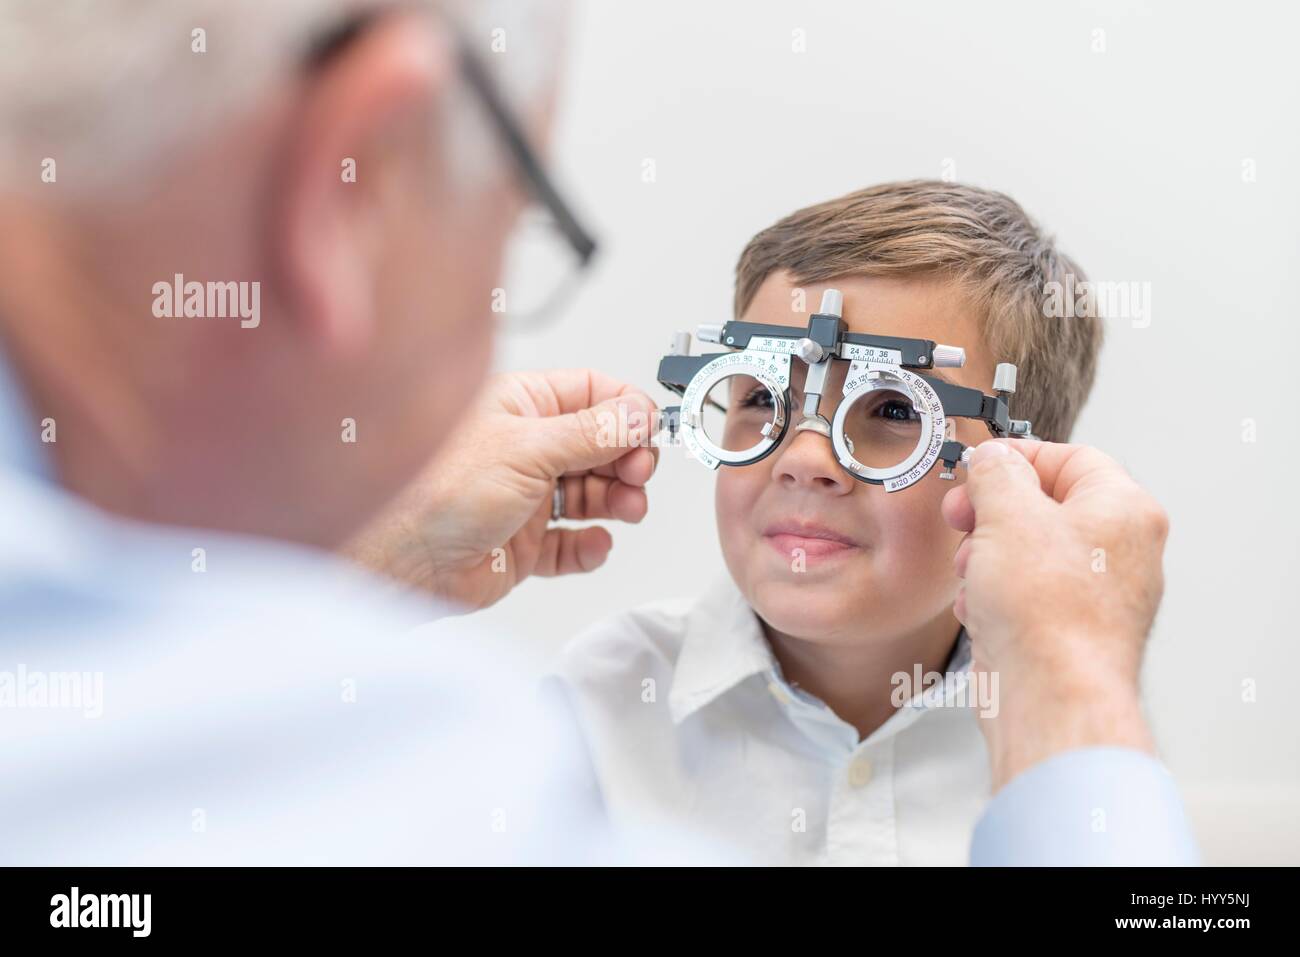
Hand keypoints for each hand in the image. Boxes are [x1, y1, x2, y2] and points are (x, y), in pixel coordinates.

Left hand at [346, 369, 658, 609]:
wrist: (397, 562)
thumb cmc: (434, 492)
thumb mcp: (526, 449)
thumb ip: (590, 433)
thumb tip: (636, 413)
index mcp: (521, 406)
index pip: (592, 394)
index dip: (626, 411)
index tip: (652, 430)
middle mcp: (525, 448)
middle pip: (600, 447)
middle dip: (627, 460)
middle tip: (638, 474)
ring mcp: (525, 497)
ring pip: (592, 496)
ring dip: (618, 502)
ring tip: (627, 510)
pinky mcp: (523, 544)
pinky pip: (571, 544)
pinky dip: (590, 546)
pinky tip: (595, 543)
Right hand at [941, 440, 1169, 788]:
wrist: (1050, 699)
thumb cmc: (1049, 616)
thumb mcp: (1007, 514)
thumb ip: (995, 472)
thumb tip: (990, 459)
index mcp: (1123, 511)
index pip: (1070, 457)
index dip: (1016, 457)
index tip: (978, 466)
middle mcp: (1121, 552)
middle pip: (1043, 506)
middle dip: (990, 514)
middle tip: (962, 517)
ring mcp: (1096, 595)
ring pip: (1027, 553)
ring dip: (985, 558)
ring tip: (972, 573)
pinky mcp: (1067, 632)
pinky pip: (1023, 596)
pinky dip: (993, 597)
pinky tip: (978, 609)